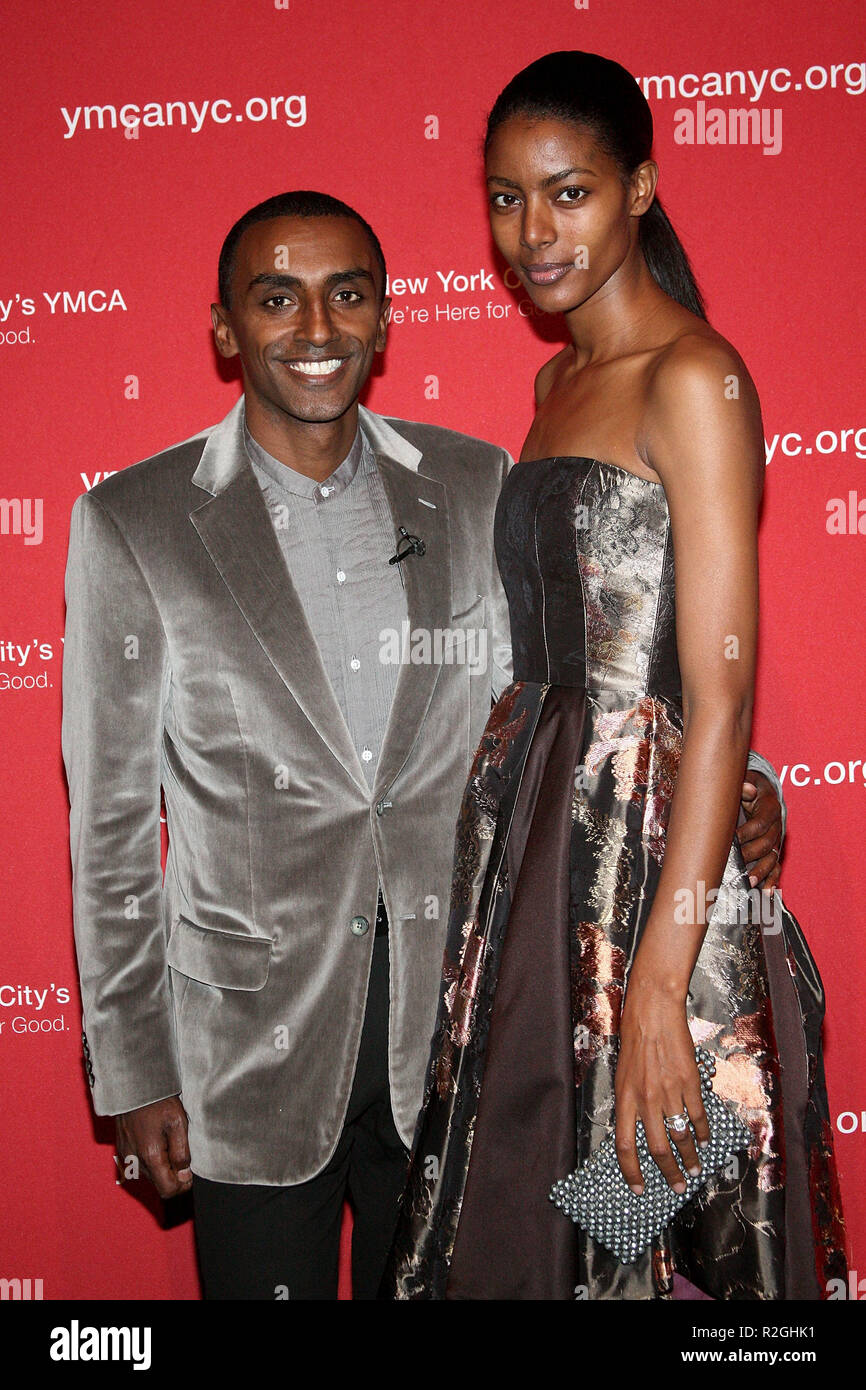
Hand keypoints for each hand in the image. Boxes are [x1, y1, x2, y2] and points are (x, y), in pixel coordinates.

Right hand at [115, 1096, 191, 1198]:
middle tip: (179, 1150)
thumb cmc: (158, 1102)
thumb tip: (184, 1175)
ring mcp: (126, 1157)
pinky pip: (139, 1166)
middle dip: (172, 1174)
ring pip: (149, 1175)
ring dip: (161, 1166)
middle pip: (159, 1183)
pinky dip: (150, 1160)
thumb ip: (182, 1152)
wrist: (134, 1088)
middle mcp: (135, 1161)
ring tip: (167, 1141)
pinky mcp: (122, 1152)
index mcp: (150, 1156)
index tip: (189, 1173)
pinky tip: (155, 1141)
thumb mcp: (178, 1122)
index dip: (182, 1186)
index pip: (167, 1190)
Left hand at [615, 981, 709, 1193]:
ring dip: (690, 1157)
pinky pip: (698, 1115)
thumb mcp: (623, 1073)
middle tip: (676, 1186)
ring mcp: (669, 1092)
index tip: (639, 1189)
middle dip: (668, 1173)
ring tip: (694, 1170)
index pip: (624, 1145)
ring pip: (681, 1136)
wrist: (653, 1012)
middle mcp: (645, 1099)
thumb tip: (639, 1129)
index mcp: (625, 1097)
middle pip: (657, 1149)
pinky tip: (706, 1140)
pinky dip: (703, 1131)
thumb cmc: (635, 1040)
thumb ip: (631, 1101)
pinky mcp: (689, 1082)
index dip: (631, 1171)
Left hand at [737, 771, 781, 892]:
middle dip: (750, 854)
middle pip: (766, 844)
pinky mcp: (774, 851)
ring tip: (750, 882)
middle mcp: (776, 826)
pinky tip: (767, 892)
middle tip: (734, 862)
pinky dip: (772, 880)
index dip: (745, 833)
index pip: (759, 824)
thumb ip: (745, 785)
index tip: (731, 840)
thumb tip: (747, 789)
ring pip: (772, 858)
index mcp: (769, 808)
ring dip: (762, 871)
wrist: (761, 791)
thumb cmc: (748, 787)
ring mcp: (776, 840)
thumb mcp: (746, 781)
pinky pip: (776, 867)